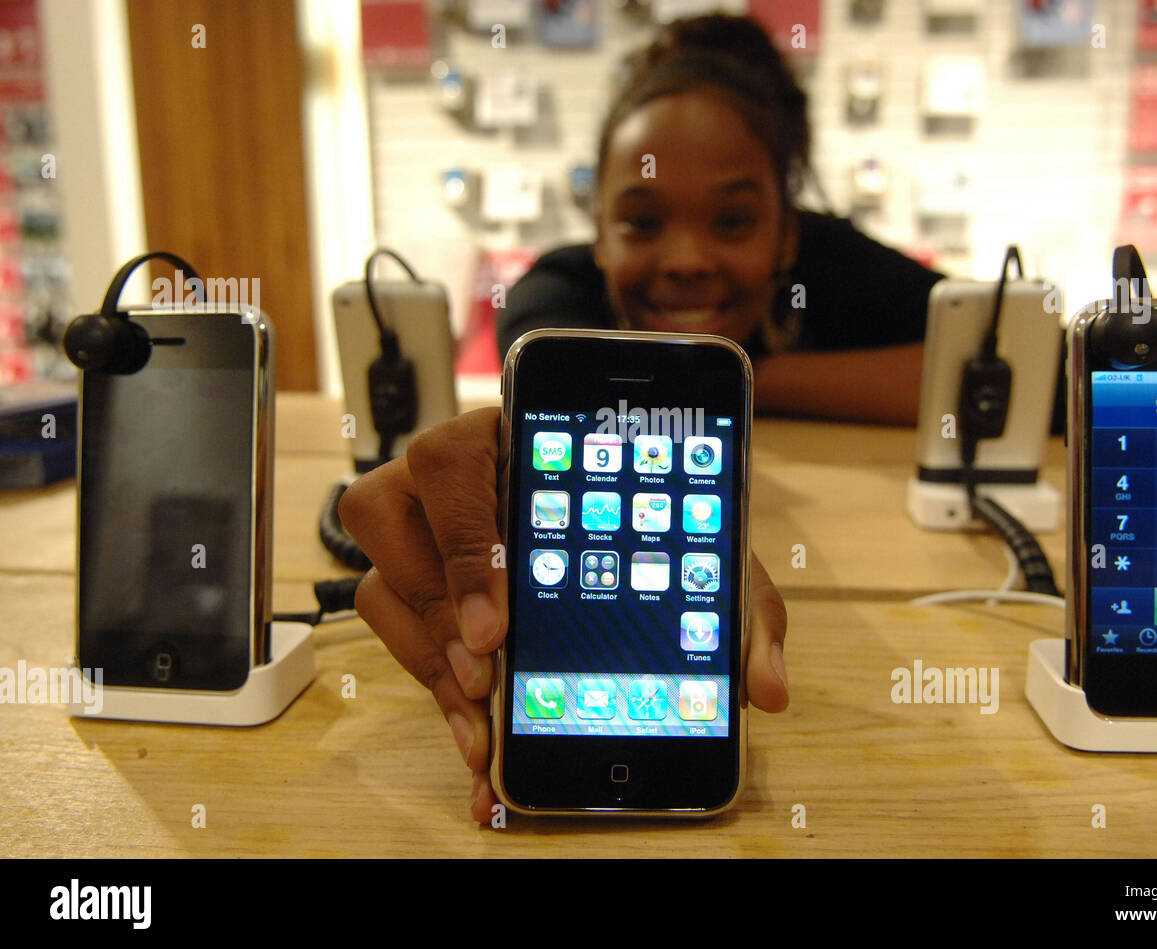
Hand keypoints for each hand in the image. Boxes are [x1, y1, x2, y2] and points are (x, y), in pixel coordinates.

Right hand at [339, 407, 788, 821]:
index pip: (454, 460)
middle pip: (384, 510)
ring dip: (424, 652)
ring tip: (482, 711)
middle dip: (437, 603)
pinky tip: (477, 733)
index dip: (465, 541)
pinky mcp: (412, 584)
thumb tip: (765, 687)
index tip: (497, 626)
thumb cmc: (651, 515)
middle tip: (488, 672)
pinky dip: (430, 685)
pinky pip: (392, 629)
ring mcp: (420, 528)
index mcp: (509, 433)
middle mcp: (447, 473)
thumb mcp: (700, 548)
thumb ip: (738, 603)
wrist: (621, 513)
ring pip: (380, 578)